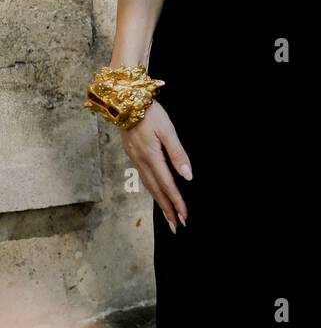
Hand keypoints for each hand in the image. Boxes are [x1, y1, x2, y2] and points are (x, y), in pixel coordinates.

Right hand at [119, 100, 190, 232]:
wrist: (125, 100)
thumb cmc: (150, 113)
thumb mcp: (168, 130)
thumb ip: (178, 153)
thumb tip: (188, 176)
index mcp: (152, 157)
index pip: (168, 185)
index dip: (176, 203)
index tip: (184, 217)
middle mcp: (142, 163)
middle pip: (157, 192)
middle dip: (168, 210)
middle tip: (177, 227)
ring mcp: (135, 160)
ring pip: (149, 187)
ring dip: (160, 203)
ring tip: (168, 217)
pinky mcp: (133, 156)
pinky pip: (144, 179)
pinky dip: (152, 191)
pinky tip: (157, 194)